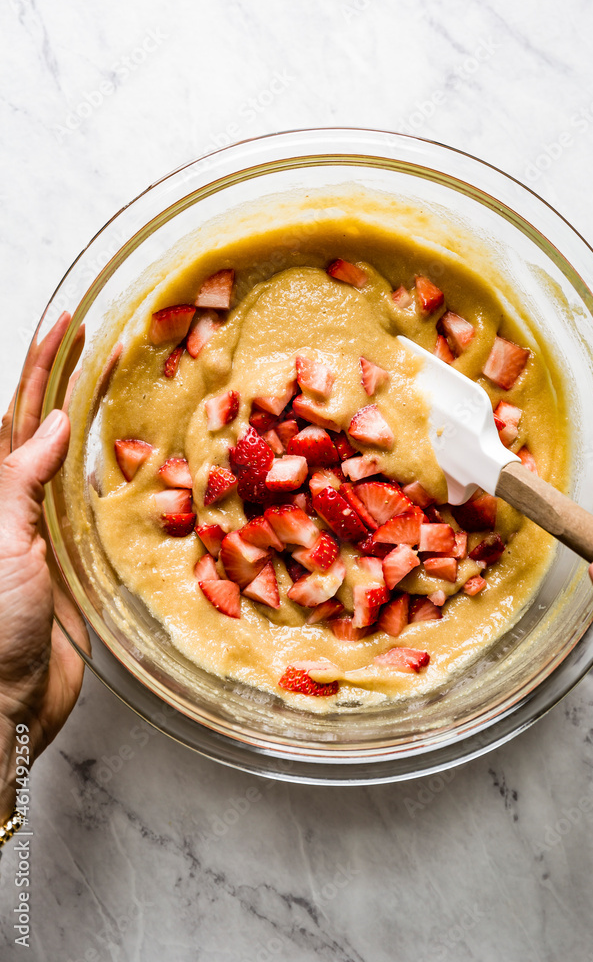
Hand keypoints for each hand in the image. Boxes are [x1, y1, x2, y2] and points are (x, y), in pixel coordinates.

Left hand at [0, 314, 87, 818]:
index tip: (67, 325)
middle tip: (102, 339)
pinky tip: (146, 458)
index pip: (20, 416)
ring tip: (128, 383)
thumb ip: (19, 481)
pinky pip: (109, 510)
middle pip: (49, 429)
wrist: (11, 700)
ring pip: (81, 463)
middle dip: (71, 381)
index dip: (42, 368)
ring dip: (100, 422)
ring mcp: (55, 531)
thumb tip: (51, 422)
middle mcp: (25, 504)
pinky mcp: (84, 561)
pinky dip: (126, 479)